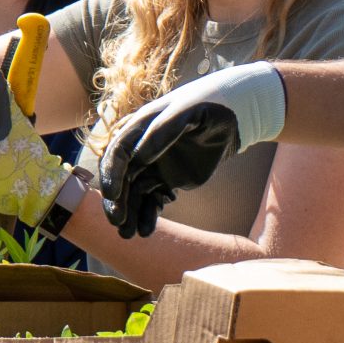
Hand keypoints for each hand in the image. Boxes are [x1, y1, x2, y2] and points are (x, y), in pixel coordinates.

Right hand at [97, 62, 287, 238]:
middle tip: (118, 222)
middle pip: (122, 178)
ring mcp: (153, 167)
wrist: (231, 118)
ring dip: (129, 213)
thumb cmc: (206, 107)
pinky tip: (146, 231)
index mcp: (138, 129)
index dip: (112, 174)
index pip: (117, 153)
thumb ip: (161, 132)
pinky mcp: (167, 181)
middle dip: (117, 201)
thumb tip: (138, 157)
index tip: (112, 195)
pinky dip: (148, 216)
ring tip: (129, 235)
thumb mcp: (185, 113)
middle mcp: (141, 150)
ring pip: (134, 194)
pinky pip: (153, 201)